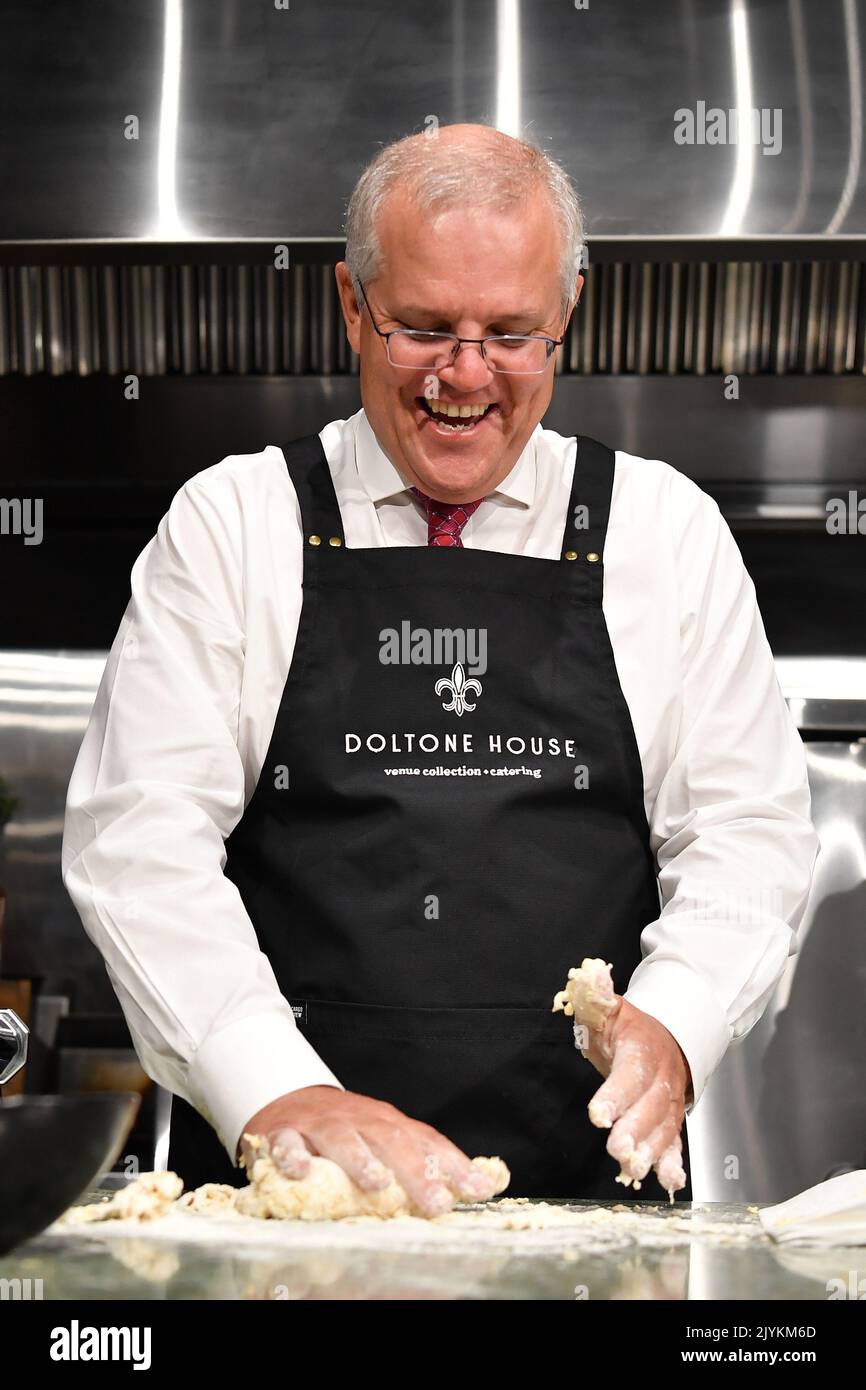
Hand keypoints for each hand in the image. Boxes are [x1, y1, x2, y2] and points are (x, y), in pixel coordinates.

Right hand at [238, 1086, 499, 1216]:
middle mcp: (360, 1120)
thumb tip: (474, 1185)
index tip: (479, 1188)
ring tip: (377, 1183)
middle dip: (416, 1171)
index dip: (454, 1164)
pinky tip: (303, 1171)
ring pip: (344, 1138)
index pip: (427, 1141)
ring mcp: (323, 1124)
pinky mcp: (285, 1131)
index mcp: (387, 1123)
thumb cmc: (345, 1126)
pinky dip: (295, 1156)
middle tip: (436, 1201)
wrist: (289, 1096)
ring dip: (361, 1159)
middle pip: (392, 1141)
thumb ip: (418, 1159)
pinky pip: (288, 1143)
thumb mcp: (383, 1137)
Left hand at [581, 997, 691, 1194]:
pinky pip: (676, 1141)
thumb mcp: (611, 1008)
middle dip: (635, 1130)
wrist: (673, 1034)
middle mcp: (662, 1077)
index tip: (597, 1114)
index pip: (630, 1073)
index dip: (616, 1095)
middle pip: (650, 1106)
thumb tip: (589, 975)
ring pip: (664, 1128)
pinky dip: (674, 1162)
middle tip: (617, 1151)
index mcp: (642, 1049)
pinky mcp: (673, 1119)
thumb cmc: (632, 1026)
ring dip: (651, 1151)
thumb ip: (598, 995)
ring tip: (634, 1169)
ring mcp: (671, 1100)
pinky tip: (670, 1182)